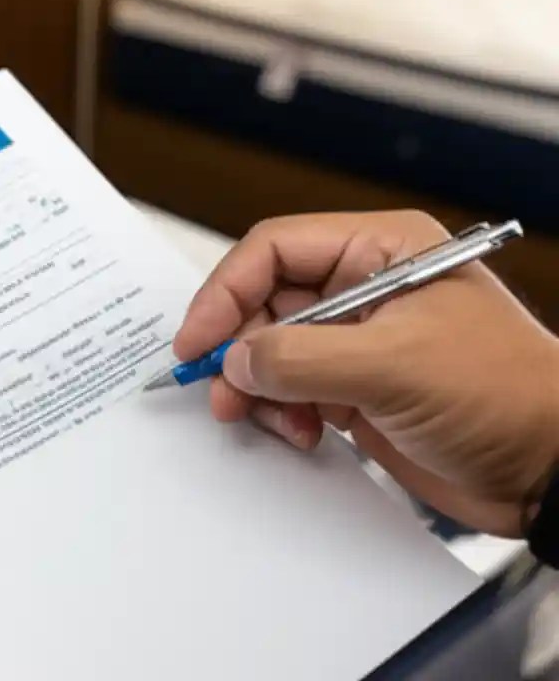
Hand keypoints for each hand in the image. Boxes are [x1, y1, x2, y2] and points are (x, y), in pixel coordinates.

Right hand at [175, 211, 558, 536]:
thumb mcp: (394, 366)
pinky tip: (300, 433)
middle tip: (221, 389)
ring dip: (255, 386)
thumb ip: (302, 358)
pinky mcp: (356, 389)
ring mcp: (359, 341)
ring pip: (270, 350)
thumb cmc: (504, 395)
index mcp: (382, 250)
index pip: (275, 250)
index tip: (197, 340)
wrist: (550, 470)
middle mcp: (365, 288)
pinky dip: (279, 412)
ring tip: (260, 417)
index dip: (225, 291)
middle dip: (238, 347)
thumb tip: (236, 359)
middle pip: (264, 301)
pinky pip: (290, 390)